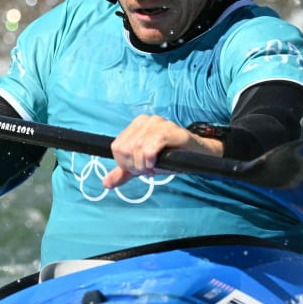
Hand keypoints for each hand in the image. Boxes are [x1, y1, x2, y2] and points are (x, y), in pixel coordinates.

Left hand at [103, 115, 222, 188]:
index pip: (116, 148)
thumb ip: (124, 172)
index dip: (126, 163)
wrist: (196, 155)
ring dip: (144, 164)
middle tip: (148, 169)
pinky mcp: (171, 130)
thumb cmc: (170, 157)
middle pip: (125, 149)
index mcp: (136, 125)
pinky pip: (151, 145)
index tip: (140, 168)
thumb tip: (106, 183)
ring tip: (154, 166)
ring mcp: (158, 123)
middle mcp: (146, 120)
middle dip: (135, 165)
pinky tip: (156, 163)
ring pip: (137, 148)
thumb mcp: (143, 165)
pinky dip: (151, 158)